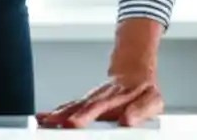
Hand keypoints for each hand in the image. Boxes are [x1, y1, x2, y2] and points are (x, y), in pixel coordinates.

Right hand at [35, 72, 163, 128]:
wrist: (133, 72)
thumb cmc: (142, 91)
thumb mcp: (152, 100)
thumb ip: (141, 111)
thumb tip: (127, 120)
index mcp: (120, 99)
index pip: (105, 108)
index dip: (95, 115)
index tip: (87, 122)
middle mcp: (103, 98)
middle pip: (87, 107)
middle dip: (76, 116)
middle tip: (66, 124)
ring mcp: (92, 99)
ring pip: (74, 106)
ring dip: (60, 114)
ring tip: (47, 122)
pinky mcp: (85, 102)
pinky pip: (70, 106)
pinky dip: (56, 112)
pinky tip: (44, 118)